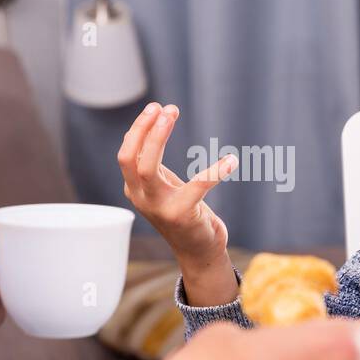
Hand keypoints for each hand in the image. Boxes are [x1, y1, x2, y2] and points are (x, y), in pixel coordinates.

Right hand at [117, 102, 235, 265]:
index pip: (127, 154)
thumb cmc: (184, 213)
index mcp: (134, 189)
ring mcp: (158, 208)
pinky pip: (197, 186)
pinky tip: (232, 160)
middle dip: (143, 130)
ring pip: (147, 168)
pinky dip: (216, 170)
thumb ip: (153, 164)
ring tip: (172, 114)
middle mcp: (141, 198)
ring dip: (158, 138)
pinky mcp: (181, 216)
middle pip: (130, 159)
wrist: (199, 251)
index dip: (139, 129)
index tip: (157, 108)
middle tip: (163, 108)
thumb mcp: (163, 186)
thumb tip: (152, 127)